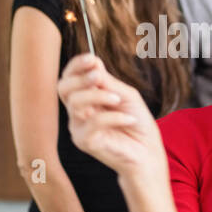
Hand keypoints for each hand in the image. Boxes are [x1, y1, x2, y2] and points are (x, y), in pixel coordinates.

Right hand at [58, 54, 161, 177]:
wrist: (147, 152)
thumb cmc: (137, 123)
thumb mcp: (126, 96)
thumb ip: (108, 82)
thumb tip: (94, 62)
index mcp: (86, 97)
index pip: (70, 77)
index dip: (76, 65)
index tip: (91, 58)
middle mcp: (77, 112)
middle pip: (63, 88)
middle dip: (80, 78)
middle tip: (99, 76)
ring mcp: (78, 127)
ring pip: (75, 103)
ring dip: (98, 95)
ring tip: (119, 100)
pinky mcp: (84, 142)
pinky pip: (92, 122)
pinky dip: (113, 117)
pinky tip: (129, 119)